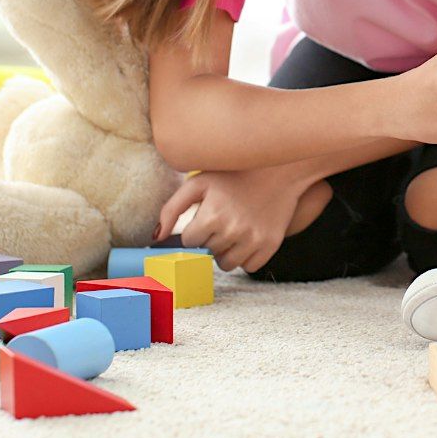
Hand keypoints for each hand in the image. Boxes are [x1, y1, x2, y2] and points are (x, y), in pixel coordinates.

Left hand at [154, 166, 311, 273]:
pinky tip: (250, 235)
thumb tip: (156, 237)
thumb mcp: (200, 182)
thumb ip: (172, 208)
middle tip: (224, 218)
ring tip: (236, 228)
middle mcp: (233, 230)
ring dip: (227, 251)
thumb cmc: (234, 175)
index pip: (190, 241)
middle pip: (208, 252)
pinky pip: (249, 267)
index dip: (196, 229)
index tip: (206, 216)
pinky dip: (247, 256)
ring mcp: (253, 240)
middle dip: (212, 238)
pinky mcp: (270, 246)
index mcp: (212, 215)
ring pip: (227, 264)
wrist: (280, 170)